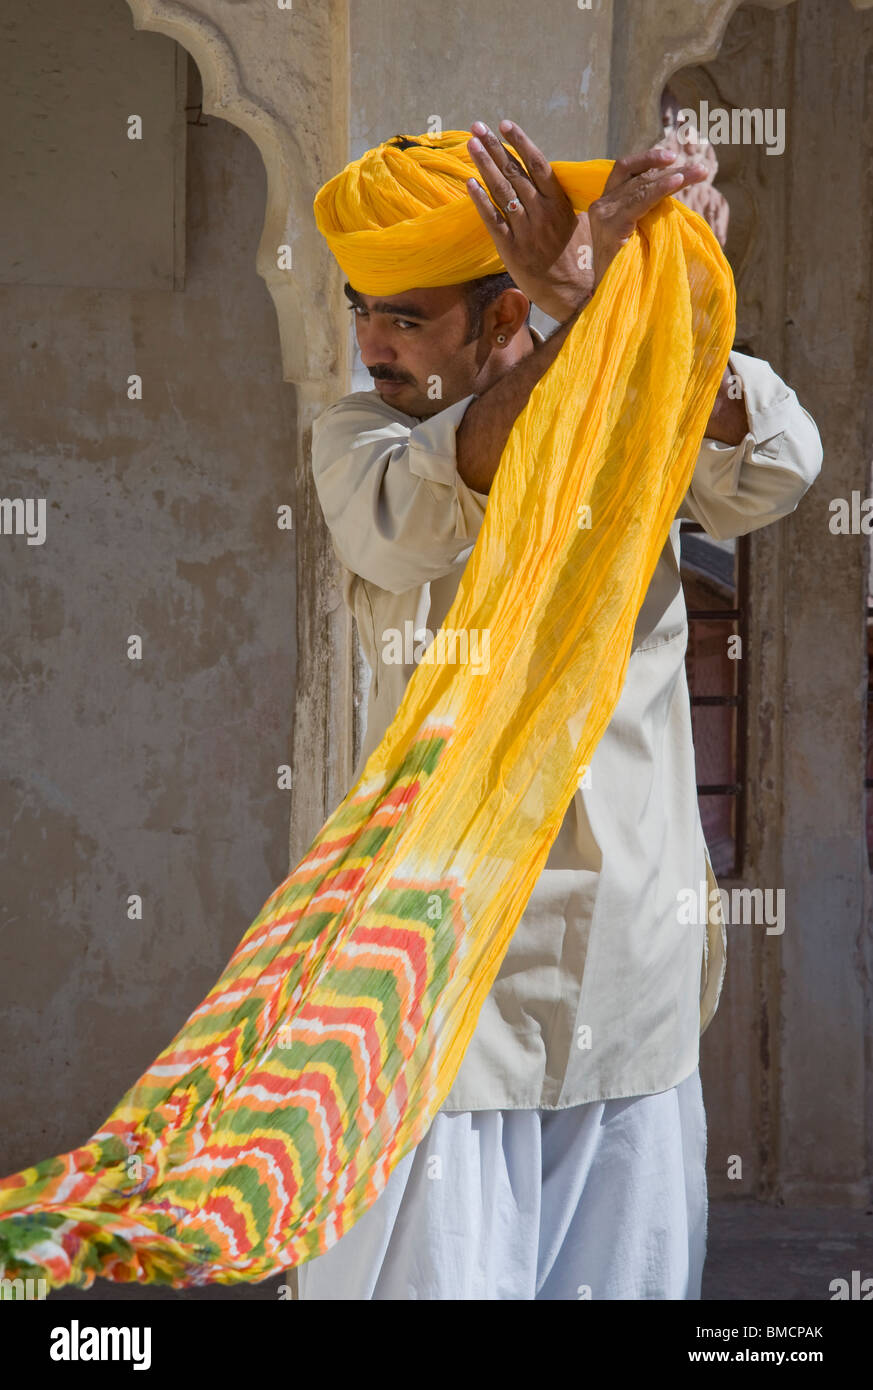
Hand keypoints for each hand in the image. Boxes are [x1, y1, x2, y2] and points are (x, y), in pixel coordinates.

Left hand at [465, 118, 594, 323]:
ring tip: (471, 144)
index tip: (505, 124)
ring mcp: (525, 230)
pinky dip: (480, 200)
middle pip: (514, 172)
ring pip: (501, 191)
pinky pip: (493, 220)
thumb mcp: (578, 222)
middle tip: (477, 126)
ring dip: (484, 165)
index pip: (537, 164)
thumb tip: (550, 179)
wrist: (574, 293)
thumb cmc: (579, 257)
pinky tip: (469, 183)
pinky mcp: (511, 249)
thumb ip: (562, 200)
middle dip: (494, 147)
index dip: (520, 143)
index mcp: (559, 203)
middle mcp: (542, 212)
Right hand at [588, 148, 708, 293]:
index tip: (673, 157)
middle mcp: (601, 205)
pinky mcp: (610, 226)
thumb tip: (674, 186)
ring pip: (642, 184)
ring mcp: (603, 215)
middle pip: (638, 175)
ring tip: (699, 173)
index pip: (625, 170)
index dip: (648, 159)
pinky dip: (661, 188)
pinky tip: (678, 182)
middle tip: (701, 170)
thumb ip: (648, 210)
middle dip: (671, 169)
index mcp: (606, 204)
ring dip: (674, 177)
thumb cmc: (629, 269)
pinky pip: (640, 200)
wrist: (611, 297)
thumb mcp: (639, 231)